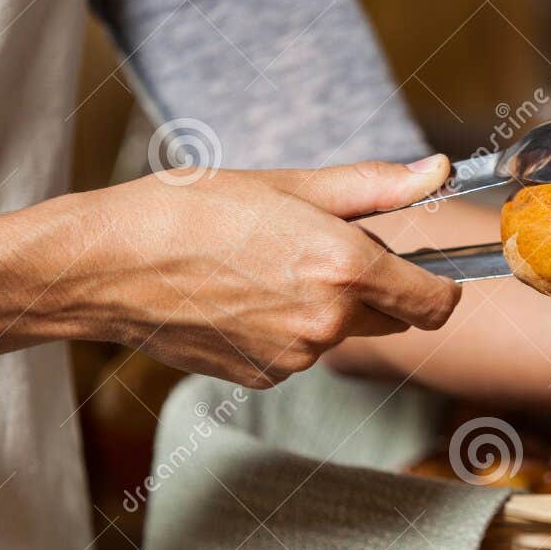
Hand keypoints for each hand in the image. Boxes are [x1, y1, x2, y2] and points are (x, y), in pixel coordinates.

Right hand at [67, 157, 460, 387]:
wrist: (107, 265)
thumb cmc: (191, 210)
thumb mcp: (290, 183)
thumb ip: (375, 186)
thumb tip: (439, 171)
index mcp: (345, 268)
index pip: (436, 304)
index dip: (443, 288)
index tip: (433, 273)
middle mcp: (328, 321)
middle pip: (394, 318)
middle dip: (378, 289)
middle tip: (324, 249)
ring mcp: (296, 357)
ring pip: (343, 333)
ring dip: (328, 307)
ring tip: (268, 266)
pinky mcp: (264, 377)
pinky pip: (302, 353)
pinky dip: (289, 330)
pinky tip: (245, 297)